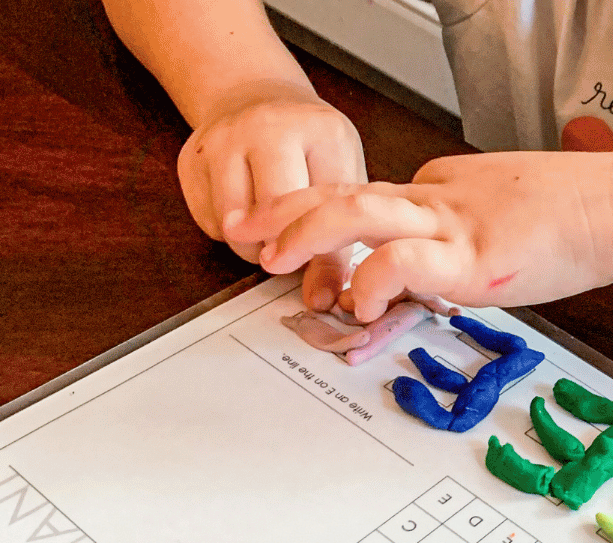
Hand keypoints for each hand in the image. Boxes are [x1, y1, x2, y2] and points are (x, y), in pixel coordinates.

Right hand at [178, 83, 366, 309]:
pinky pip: (208, 223)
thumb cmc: (309, 146)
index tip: (318, 277)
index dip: (318, 251)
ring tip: (270, 235)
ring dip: (252, 247)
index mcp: (322, 133)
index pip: (320, 209)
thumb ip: (338, 243)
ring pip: (233, 227)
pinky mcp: (191, 158)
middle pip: (271, 215)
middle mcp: (269, 128)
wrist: (255, 93)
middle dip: (282, 247)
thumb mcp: (342, 181)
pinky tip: (245, 217)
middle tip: (291, 253)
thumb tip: (320, 299)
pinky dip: (228, 235)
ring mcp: (223, 140)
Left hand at [225, 151, 612, 321]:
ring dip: (306, 233)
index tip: (289, 239)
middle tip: (248, 230)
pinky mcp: (471, 259)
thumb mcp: (502, 218)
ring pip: (360, 212)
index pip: (370, 202)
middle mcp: (438, 201)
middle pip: (346, 192)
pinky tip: (357, 299)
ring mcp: (452, 226)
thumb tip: (432, 269)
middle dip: (288, 211)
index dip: (322, 220)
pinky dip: (372, 278)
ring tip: (268, 257)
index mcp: (444, 192)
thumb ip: (459, 236)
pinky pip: (405, 261)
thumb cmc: (573, 216)